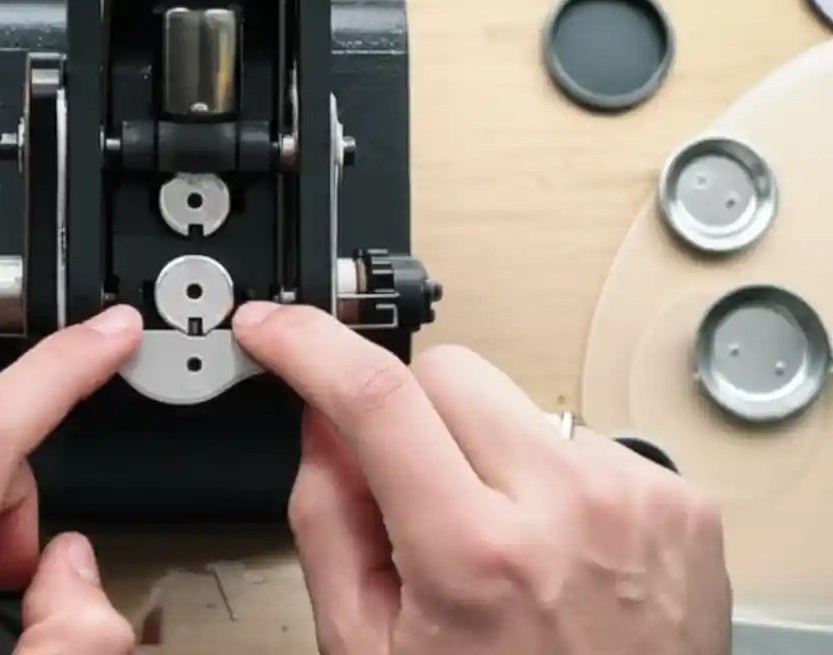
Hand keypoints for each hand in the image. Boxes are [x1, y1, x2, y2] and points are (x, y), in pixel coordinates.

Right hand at [233, 303, 730, 654]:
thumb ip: (327, 520)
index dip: (307, 345)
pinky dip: (545, 474)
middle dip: (406, 411)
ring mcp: (635, 496)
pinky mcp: (678, 498)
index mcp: (474, 555)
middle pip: (446, 370)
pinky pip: (577, 435)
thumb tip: (319, 421)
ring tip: (493, 533)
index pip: (375, 398)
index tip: (272, 327)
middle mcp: (568, 509)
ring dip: (481, 445)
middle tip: (409, 489)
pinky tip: (550, 544)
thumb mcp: (366, 645)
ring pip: (512, 397)